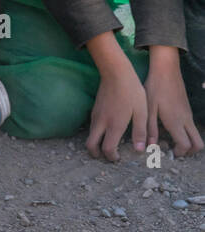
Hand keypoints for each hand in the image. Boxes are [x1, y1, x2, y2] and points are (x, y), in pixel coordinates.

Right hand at [85, 36, 147, 160]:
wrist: (116, 73)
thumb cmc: (132, 92)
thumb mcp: (141, 113)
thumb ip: (140, 132)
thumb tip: (139, 150)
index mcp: (114, 125)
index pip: (107, 148)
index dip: (111, 157)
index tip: (118, 158)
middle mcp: (101, 123)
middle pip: (90, 145)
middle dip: (96, 154)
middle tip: (106, 156)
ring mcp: (95, 116)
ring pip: (90, 136)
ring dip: (96, 144)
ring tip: (109, 145)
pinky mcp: (94, 110)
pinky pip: (92, 127)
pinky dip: (96, 134)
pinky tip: (108, 131)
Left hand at [145, 47, 204, 156]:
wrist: (166, 71)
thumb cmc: (155, 89)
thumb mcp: (148, 109)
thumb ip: (150, 128)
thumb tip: (150, 146)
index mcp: (176, 122)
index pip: (186, 145)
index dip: (180, 153)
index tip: (169, 153)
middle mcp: (186, 120)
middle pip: (198, 144)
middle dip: (190, 151)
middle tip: (174, 150)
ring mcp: (188, 114)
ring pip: (196, 135)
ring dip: (188, 142)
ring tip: (171, 141)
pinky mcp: (187, 109)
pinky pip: (191, 126)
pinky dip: (185, 133)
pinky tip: (170, 128)